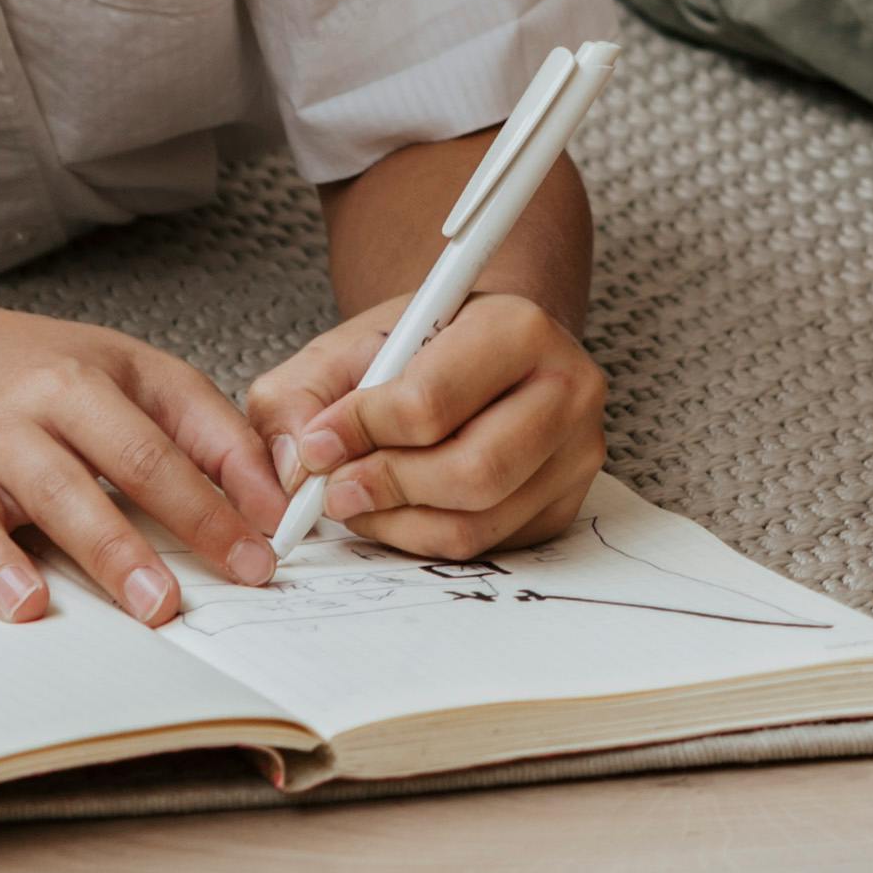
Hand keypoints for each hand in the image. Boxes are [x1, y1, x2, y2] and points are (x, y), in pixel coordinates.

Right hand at [0, 301, 287, 627]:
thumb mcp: (140, 375)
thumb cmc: (54, 376)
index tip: (252, 561)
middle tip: (163, 605)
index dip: (205, 509)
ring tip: (31, 607)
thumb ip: (211, 430)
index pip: (148, 452)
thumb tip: (275, 498)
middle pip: (67, 487)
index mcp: (76, 386)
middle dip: (116, 549)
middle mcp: (13, 424)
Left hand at [246, 293, 606, 560]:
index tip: (317, 446)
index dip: (363, 431)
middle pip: (472, 472)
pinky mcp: (565, 505)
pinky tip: (397, 509)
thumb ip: (300, 395)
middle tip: (334, 491)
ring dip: (400, 523)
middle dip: (387, 488)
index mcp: (518, 327)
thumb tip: (297, 465)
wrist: (479, 351)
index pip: (434, 400)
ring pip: (479, 521)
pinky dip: (427, 538)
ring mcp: (575, 454)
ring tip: (357, 500)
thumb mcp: (346, 347)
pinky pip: (490, 545)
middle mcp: (567, 389)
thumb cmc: (415, 348)